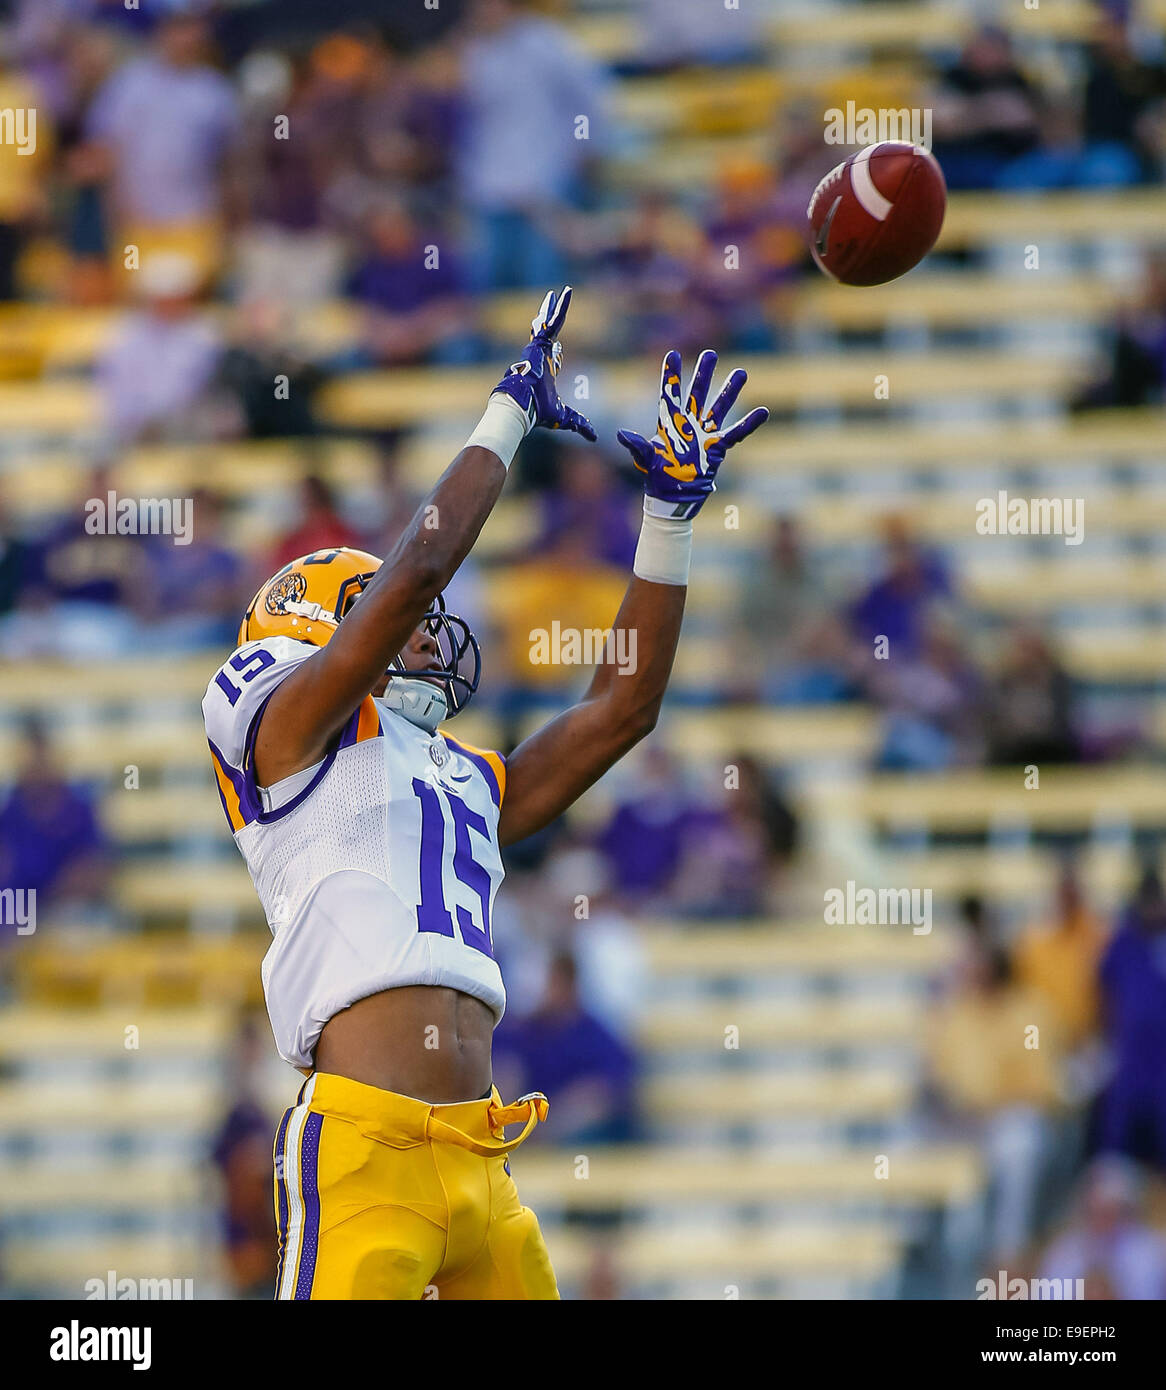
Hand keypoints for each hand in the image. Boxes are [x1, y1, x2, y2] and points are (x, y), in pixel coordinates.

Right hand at [491, 286, 596, 439]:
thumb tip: (594, 437)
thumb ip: (580, 424)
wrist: (523, 407)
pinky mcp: (539, 343)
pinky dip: (561, 308)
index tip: (557, 347)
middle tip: (552, 306)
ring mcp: (537, 349)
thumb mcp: (566, 418)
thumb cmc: (539, 413)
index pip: (550, 356)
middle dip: (550, 320)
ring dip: (554, 309)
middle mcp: (539, 357)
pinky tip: (566, 294)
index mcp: (544, 372)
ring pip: (549, 324)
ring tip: (561, 294)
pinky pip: (552, 321)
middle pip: (546, 334)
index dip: (555, 351)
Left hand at [616, 349, 768, 519]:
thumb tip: (621, 434)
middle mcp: (688, 425)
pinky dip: (749, 424)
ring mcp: (704, 435)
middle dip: (704, 374)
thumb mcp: (646, 459)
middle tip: (710, 354)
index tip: (672, 354)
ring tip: (741, 372)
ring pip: (719, 407)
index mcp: (669, 423)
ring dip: (729, 391)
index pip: (670, 394)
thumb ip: (637, 445)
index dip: (671, 375)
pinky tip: (763, 412)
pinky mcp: (717, 448)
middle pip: (697, 394)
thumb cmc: (658, 477)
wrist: (673, 498)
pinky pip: (736, 434)